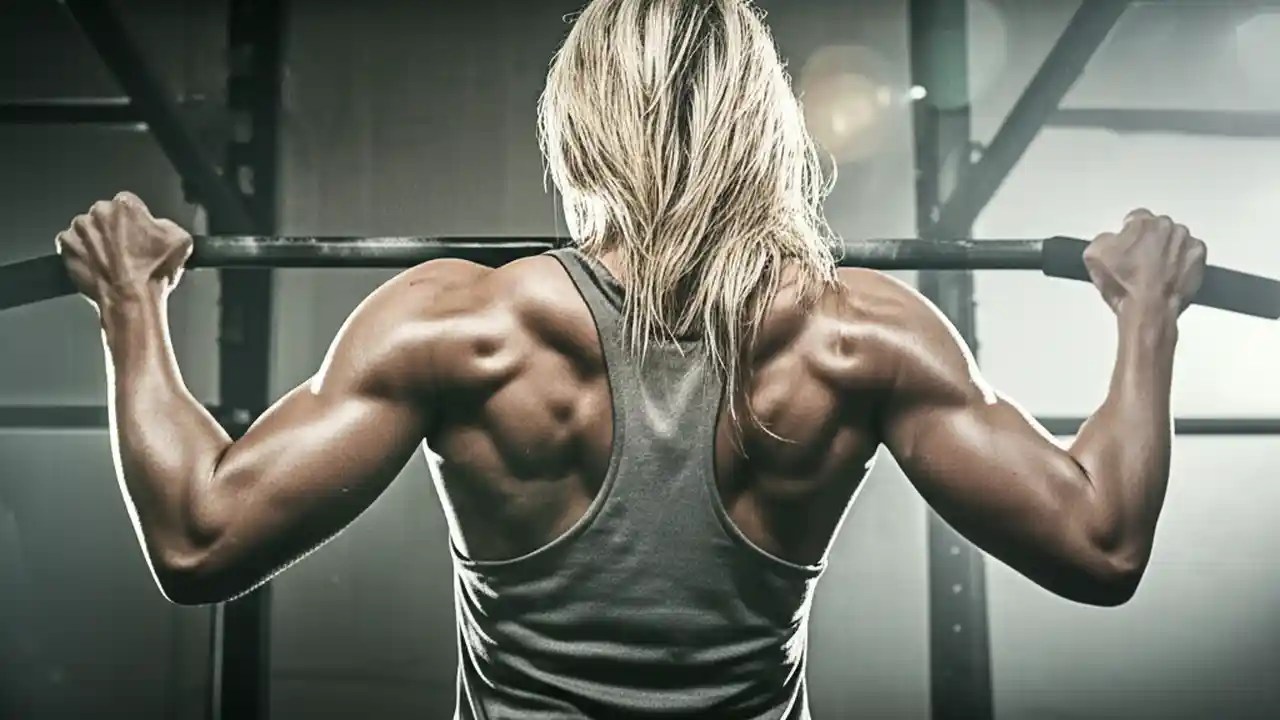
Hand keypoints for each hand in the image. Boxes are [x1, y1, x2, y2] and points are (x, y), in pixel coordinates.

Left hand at [55, 192, 192, 308]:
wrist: (129, 300)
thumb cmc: (153, 272)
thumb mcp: (181, 241)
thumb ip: (169, 225)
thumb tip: (160, 226)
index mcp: (125, 205)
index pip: (130, 204)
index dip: (136, 221)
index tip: (140, 236)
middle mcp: (99, 211)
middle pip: (106, 214)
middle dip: (114, 228)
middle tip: (126, 251)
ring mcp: (79, 228)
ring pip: (88, 228)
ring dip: (96, 239)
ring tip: (110, 260)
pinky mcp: (65, 245)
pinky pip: (71, 244)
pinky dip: (80, 252)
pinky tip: (95, 265)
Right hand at [1083, 209, 1207, 316]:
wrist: (1149, 309)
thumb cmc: (1124, 285)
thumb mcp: (1093, 256)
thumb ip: (1103, 239)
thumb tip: (1111, 239)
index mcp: (1142, 222)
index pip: (1135, 218)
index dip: (1128, 233)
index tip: (1125, 247)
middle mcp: (1167, 226)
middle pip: (1157, 227)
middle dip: (1149, 240)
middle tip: (1140, 261)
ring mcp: (1186, 241)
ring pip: (1175, 239)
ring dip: (1166, 249)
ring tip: (1156, 270)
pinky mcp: (1199, 257)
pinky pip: (1190, 253)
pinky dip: (1182, 261)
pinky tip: (1170, 274)